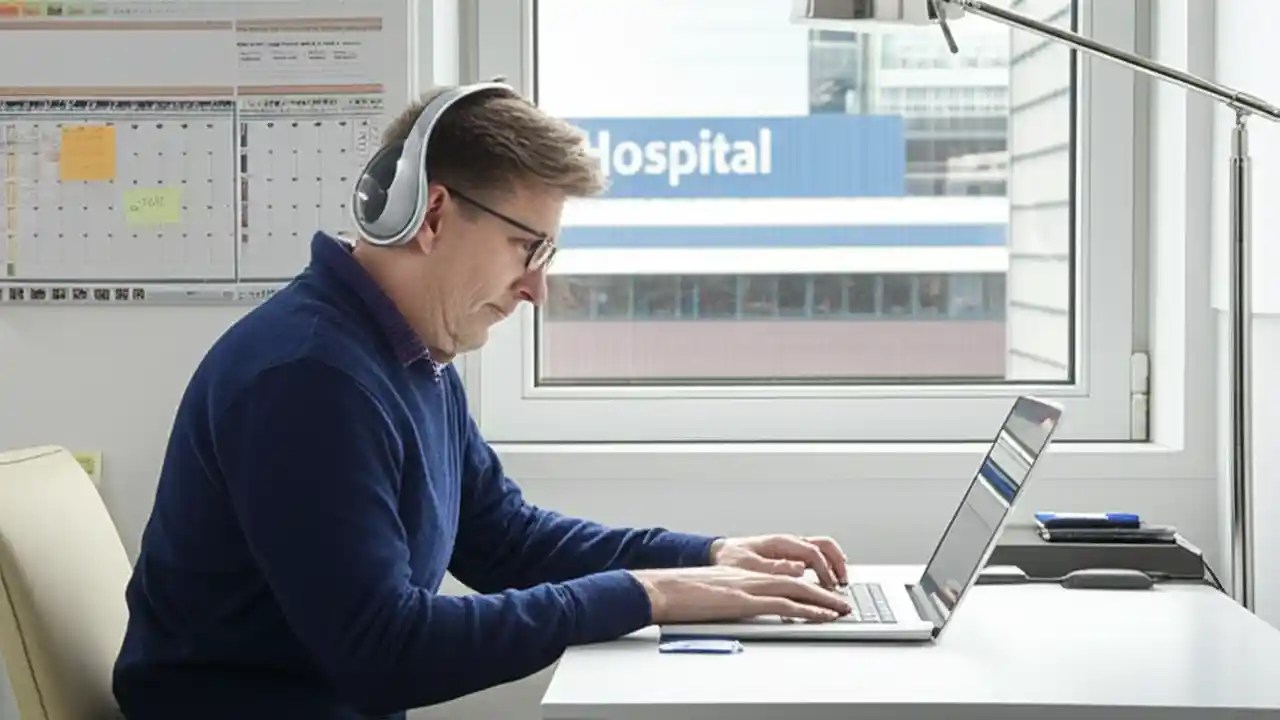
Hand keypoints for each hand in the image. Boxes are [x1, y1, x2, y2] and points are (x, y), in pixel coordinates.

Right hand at [628, 566, 852, 623]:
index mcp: (745, 573)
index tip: (825, 594)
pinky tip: (821, 617)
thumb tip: (745, 606)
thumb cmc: (683, 592)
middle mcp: (753, 576)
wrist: (665, 589)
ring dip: (824, 601)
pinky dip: (807, 610)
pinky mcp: (745, 602)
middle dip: (825, 592)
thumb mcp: (714, 590)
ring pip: (798, 589)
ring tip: (842, 610)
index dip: (809, 585)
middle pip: (799, 580)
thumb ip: (734, 595)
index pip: (786, 576)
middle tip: (844, 603)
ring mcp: (750, 587)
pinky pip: (784, 606)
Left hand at [708, 535, 849, 588]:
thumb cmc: (731, 559)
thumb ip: (775, 568)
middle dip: (838, 564)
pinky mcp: (788, 554)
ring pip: (822, 548)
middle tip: (843, 584)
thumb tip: (799, 569)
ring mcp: (790, 547)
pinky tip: (828, 578)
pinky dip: (826, 565)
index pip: (813, 553)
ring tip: (840, 582)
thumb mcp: (749, 566)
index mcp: (781, 543)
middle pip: (825, 545)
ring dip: (835, 563)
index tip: (831, 587)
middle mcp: (789, 543)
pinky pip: (814, 556)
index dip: (825, 571)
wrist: (718, 554)